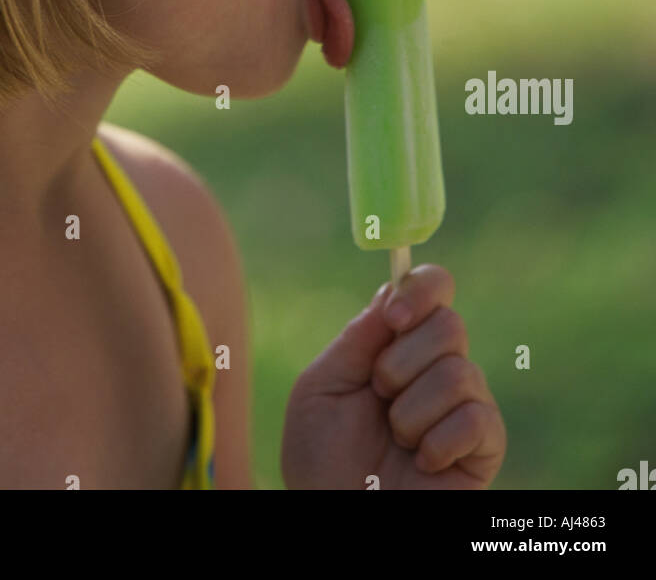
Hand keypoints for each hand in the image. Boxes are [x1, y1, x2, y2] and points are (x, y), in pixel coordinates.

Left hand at [280, 264, 505, 488]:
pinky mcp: (484, 447)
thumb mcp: (321, 387)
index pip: (433, 289)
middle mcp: (436, 368)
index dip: (421, 289)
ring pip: (461, 373)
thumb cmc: (321, 460)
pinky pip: (478, 419)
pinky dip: (438, 442)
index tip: (394, 316)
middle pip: (450, 324)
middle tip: (379, 394)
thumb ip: (358, 338)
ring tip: (395, 440)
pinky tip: (421, 464)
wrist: (335, 516)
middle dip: (402, 362)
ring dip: (411, 412)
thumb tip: (392, 290)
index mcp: (397, 345)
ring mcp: (464, 406)